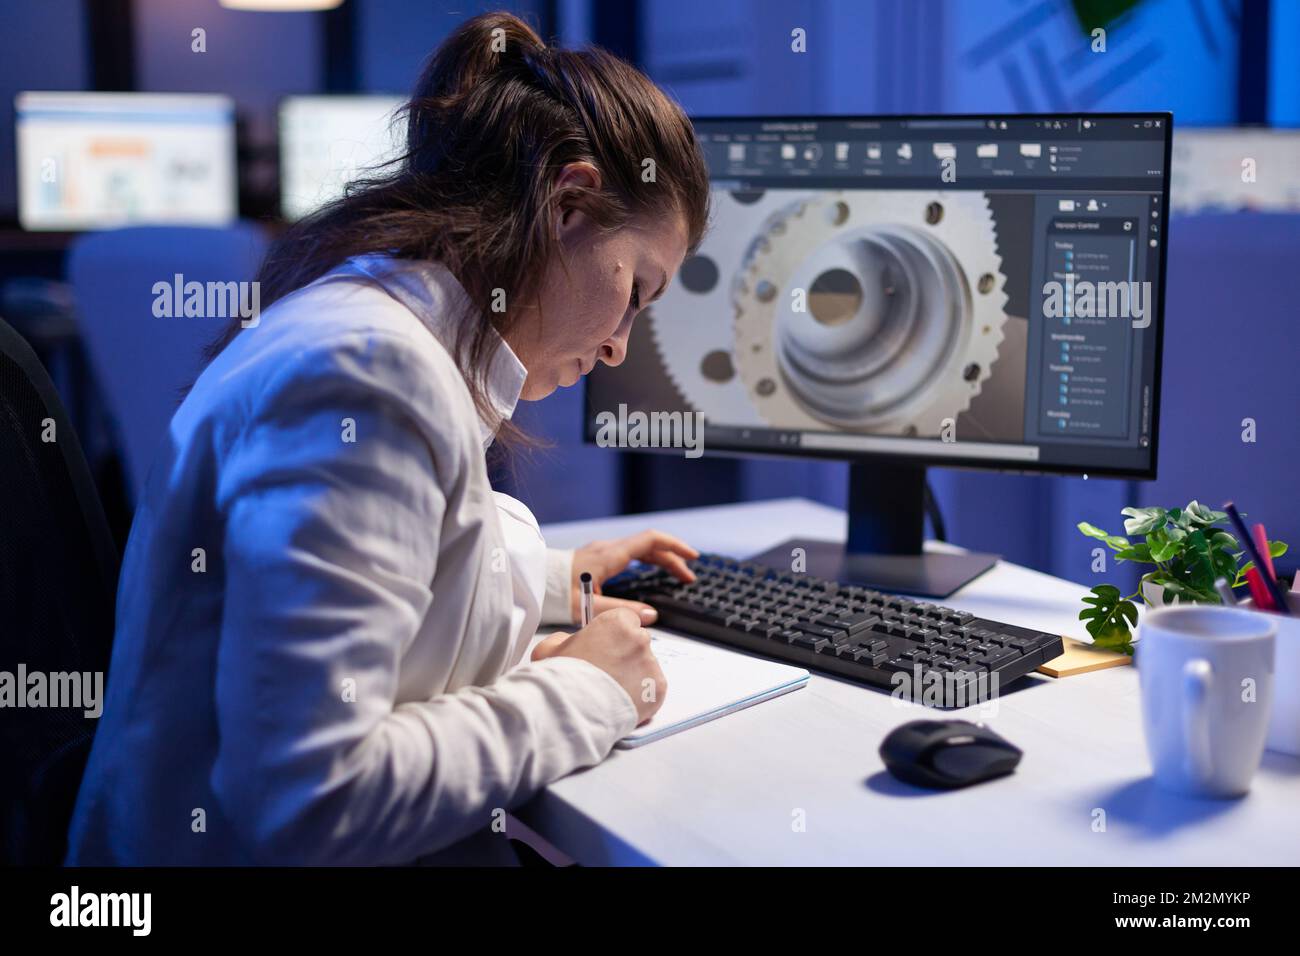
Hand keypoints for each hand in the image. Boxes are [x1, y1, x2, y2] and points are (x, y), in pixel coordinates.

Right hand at [531, 608, 667, 724]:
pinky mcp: (658, 688)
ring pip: (645, 667)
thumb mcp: (549, 648)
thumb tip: (566, 642)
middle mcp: (638, 639)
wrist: (573, 710)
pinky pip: (651, 689)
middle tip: (606, 673)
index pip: (627, 620)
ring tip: (610, 691)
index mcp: (617, 622)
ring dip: (632, 676)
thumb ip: (562, 639)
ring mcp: (651, 664)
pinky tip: (620, 701)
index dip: (615, 635)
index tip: (607, 647)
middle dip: (625, 656)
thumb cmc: (562, 679)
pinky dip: (640, 696)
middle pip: (638, 643)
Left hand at [569, 529, 698, 624]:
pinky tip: (652, 572)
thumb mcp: (591, 606)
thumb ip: (622, 610)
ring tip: (676, 575)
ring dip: (661, 559)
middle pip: (650, 546)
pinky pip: (631, 553)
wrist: (533, 582)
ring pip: (641, 549)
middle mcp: (608, 548)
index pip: (651, 540)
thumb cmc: (557, 592)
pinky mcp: (598, 557)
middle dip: (673, 559)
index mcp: (610, 555)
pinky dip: (648, 560)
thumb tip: (650, 615)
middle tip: (688, 577)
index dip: (674, 547)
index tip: (692, 557)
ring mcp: (603, 551)